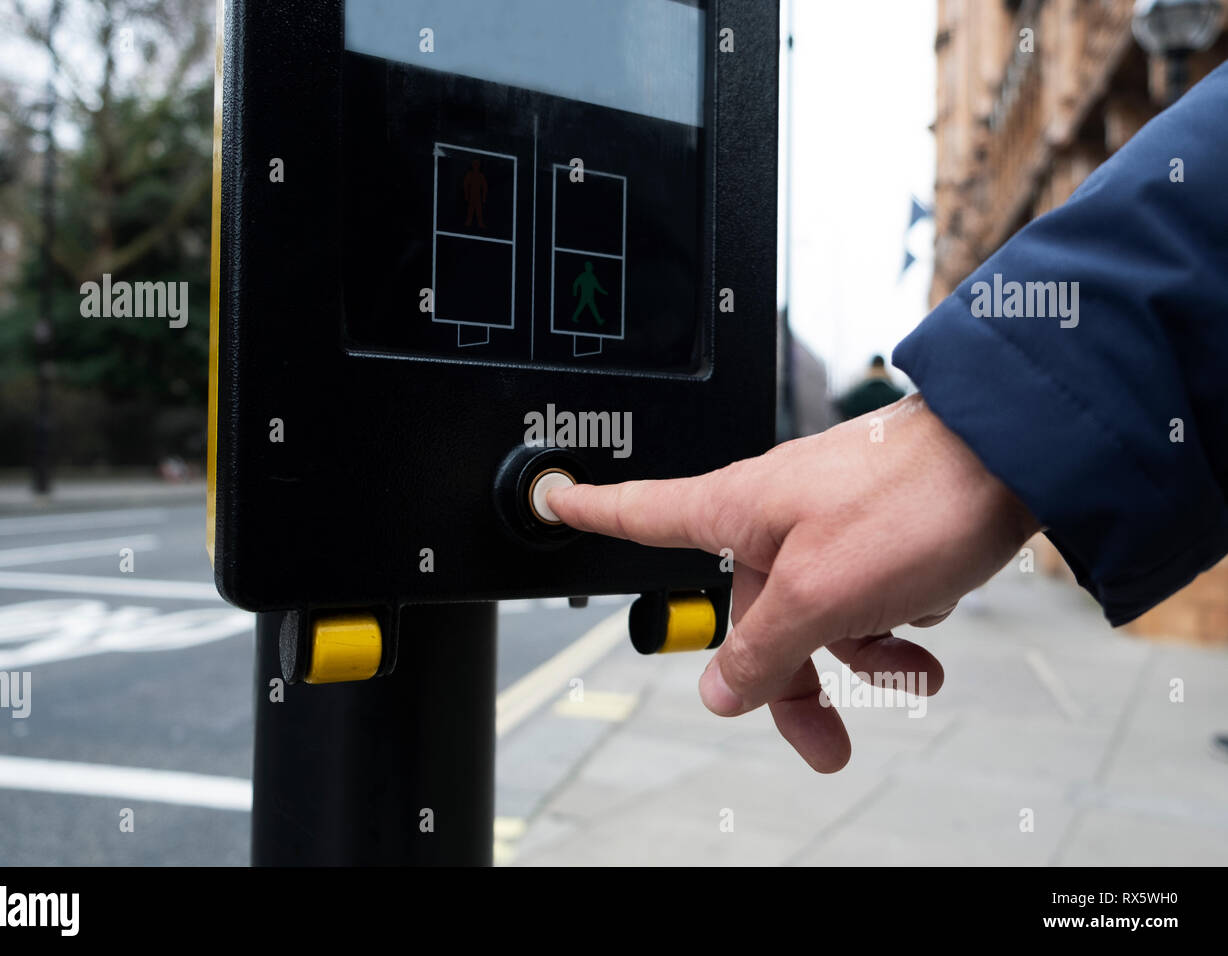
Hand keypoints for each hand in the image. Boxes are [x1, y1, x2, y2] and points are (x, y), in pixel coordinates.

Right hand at [547, 394, 1039, 771]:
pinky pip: (867, 594)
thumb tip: (719, 691)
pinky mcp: (880, 528)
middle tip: (824, 744)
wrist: (1017, 455)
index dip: (595, 512)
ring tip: (913, 672)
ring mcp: (831, 521)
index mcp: (738, 510)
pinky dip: (896, 620)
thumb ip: (763, 649)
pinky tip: (929, 617)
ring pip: (820, 613)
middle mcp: (776, 514)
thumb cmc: (914, 497)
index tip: (556, 500)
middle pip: (753, 612)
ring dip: (864, 656)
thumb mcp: (821, 594)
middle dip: (793, 681)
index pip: (642, 511)